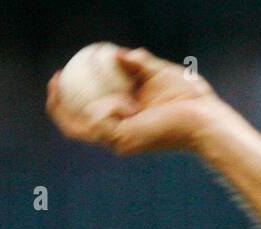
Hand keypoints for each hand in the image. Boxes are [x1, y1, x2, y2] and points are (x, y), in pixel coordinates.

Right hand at [46, 47, 225, 155]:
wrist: (205, 118)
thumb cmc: (190, 99)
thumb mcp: (158, 73)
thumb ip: (139, 64)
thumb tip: (122, 54)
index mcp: (126, 123)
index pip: (88, 116)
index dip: (66, 100)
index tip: (60, 75)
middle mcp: (119, 137)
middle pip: (73, 128)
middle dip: (57, 106)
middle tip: (55, 79)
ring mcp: (120, 142)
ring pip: (81, 126)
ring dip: (97, 105)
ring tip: (126, 99)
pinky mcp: (122, 141)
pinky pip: (97, 120)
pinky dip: (107, 107)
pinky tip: (130, 104)